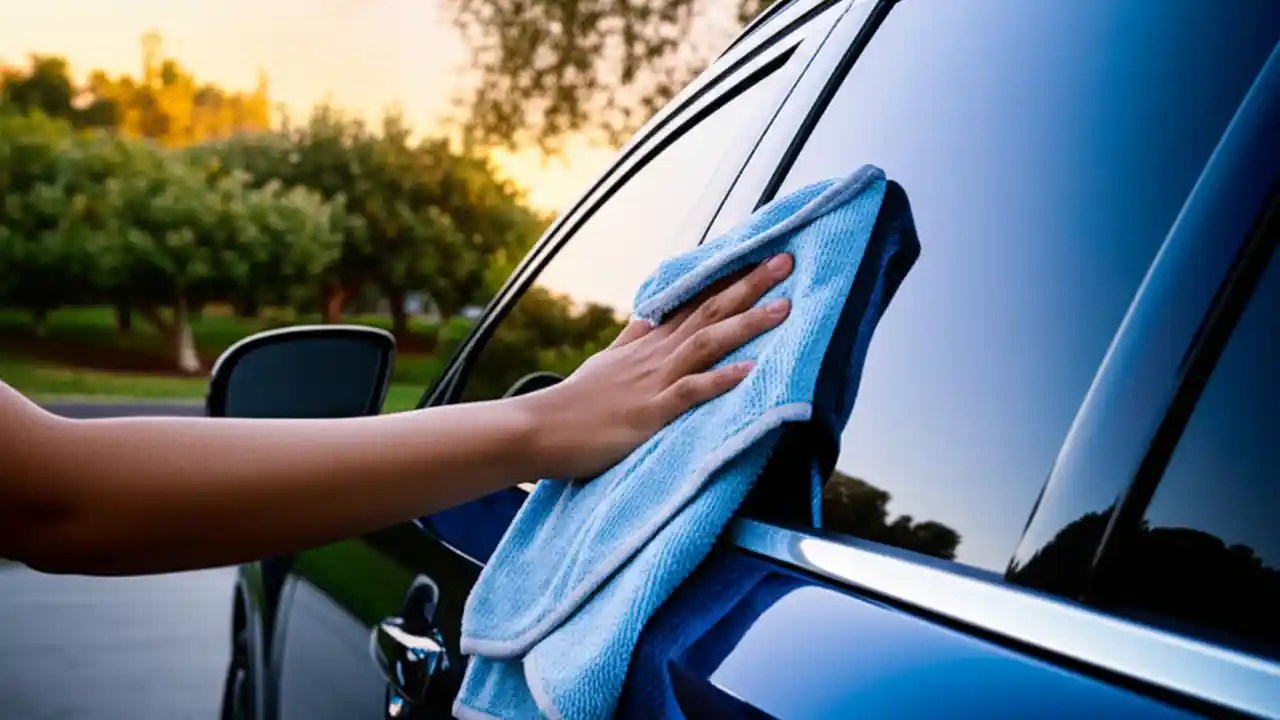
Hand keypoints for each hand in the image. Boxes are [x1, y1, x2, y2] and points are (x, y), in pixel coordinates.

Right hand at [519, 253, 792, 479]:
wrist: (538, 428)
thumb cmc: (574, 403)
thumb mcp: (606, 363)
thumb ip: (631, 339)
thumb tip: (648, 316)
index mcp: (648, 344)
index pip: (695, 302)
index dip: (729, 278)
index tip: (759, 256)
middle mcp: (655, 356)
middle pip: (709, 311)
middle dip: (750, 285)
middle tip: (785, 260)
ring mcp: (653, 382)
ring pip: (706, 343)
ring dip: (745, 323)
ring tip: (783, 307)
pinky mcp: (649, 413)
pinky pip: (689, 392)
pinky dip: (720, 380)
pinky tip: (749, 370)